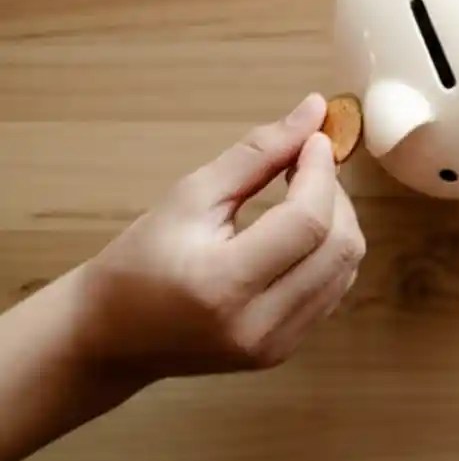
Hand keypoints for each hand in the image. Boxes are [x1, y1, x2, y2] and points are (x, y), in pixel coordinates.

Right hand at [75, 92, 366, 380]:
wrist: (111, 338)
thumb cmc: (139, 259)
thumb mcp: (189, 197)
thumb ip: (257, 154)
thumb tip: (315, 108)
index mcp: (223, 284)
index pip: (307, 222)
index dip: (322, 173)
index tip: (317, 138)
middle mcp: (257, 324)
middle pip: (339, 247)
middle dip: (336, 194)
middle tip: (310, 163)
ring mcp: (275, 344)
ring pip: (345, 268)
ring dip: (338, 221)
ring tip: (305, 193)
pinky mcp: (284, 351)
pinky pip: (333, 290)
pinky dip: (329, 251)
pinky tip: (302, 231)